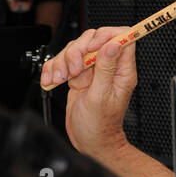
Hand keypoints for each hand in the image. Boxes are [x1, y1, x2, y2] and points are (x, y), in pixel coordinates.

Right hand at [40, 27, 137, 157]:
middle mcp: (107, 67)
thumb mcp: (102, 97)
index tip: (92, 47)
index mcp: (122, 71)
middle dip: (77, 51)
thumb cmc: (100, 125)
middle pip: (93, 39)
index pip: (123, 37)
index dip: (106, 36)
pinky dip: (53, 68)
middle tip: (73, 69)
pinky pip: (63, 61)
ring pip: (75, 48)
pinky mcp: (77, 75)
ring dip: (62, 61)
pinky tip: (52, 80)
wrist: (89, 140)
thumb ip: (106, 68)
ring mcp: (91, 70)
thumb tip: (114, 44)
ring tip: (61, 78)